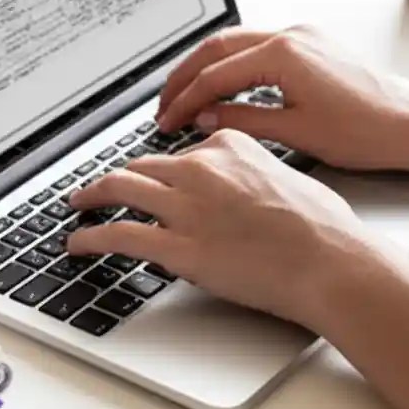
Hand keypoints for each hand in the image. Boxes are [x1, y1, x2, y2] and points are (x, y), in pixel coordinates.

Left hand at [67, 130, 408, 330]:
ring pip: (118, 190)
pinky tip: (78, 244)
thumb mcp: (286, 176)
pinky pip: (118, 236)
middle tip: (96, 188)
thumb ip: (252, 173)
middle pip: (139, 167)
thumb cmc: (323, 228)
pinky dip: (89, 239)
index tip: (147, 179)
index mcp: (229, 147)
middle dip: (114, 179)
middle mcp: (201, 169)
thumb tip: (240, 187)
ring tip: (77, 206)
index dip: (159, 172)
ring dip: (90, 198)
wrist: (331, 261)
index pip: (178, 154)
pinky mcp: (177, 246)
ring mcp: (185, 207)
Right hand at [156, 25, 408, 171]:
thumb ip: (241, 121)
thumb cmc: (365, 132)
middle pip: (216, 48)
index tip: (166, 122)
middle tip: (164, 106)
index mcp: (283, 55)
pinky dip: (232, 65)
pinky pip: (258, 47)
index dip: (184, 101)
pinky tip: (222, 88)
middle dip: (185, 77)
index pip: (215, 76)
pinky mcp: (312, 45)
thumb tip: (204, 118)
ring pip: (235, 43)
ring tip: (185, 97)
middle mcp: (291, 36)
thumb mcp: (293, 133)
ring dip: (205, 68)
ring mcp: (303, 37)